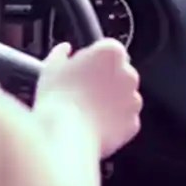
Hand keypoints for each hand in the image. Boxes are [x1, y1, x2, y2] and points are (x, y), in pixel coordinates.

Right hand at [35, 38, 141, 158]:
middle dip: (106, 81)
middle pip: (120, 73)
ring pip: (124, 97)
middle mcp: (128, 73)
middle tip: (83, 91)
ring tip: (86, 111)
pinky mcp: (133, 123)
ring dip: (111, 102)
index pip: (109, 49)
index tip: (83, 70)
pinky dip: (114, 123)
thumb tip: (64, 50)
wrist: (65, 136)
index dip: (95, 60)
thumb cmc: (57, 98)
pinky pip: (125, 120)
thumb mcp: (52, 67)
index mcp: (110, 52)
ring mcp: (133, 99)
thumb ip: (62, 53)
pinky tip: (94, 125)